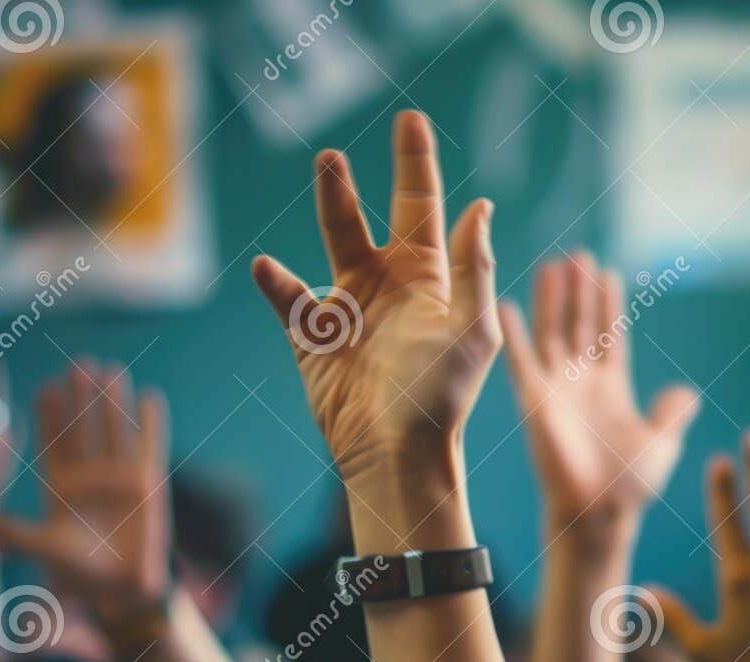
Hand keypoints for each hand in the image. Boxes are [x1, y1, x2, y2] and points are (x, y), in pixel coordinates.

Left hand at [0, 363, 169, 615]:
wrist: (123, 588)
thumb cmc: (79, 572)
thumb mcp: (40, 548)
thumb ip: (11, 533)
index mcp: (61, 487)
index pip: (54, 442)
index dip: (50, 415)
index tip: (46, 387)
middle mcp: (90, 476)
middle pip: (84, 428)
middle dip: (81, 397)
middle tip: (77, 364)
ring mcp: (120, 477)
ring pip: (115, 430)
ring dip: (112, 401)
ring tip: (109, 369)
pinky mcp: (149, 484)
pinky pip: (151, 446)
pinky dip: (151, 423)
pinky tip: (149, 397)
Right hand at [251, 111, 500, 488]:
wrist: (397, 452)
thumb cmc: (442, 396)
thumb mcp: (471, 328)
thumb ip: (473, 268)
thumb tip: (480, 208)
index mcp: (429, 280)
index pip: (423, 208)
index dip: (416, 164)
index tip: (411, 120)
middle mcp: (387, 286)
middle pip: (367, 218)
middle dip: (355, 183)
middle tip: (337, 148)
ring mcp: (348, 310)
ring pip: (330, 244)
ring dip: (329, 207)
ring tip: (326, 167)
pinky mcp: (312, 339)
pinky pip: (289, 300)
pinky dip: (277, 283)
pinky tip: (269, 266)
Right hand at [501, 254, 698, 532]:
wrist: (599, 512)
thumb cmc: (630, 484)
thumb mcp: (661, 443)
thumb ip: (671, 414)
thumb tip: (687, 393)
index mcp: (613, 388)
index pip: (611, 336)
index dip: (609, 306)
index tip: (608, 274)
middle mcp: (583, 382)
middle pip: (581, 326)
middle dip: (580, 292)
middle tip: (579, 255)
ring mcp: (558, 389)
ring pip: (554, 333)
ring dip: (553, 300)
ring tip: (555, 265)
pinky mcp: (535, 400)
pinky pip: (522, 361)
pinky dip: (514, 335)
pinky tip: (506, 305)